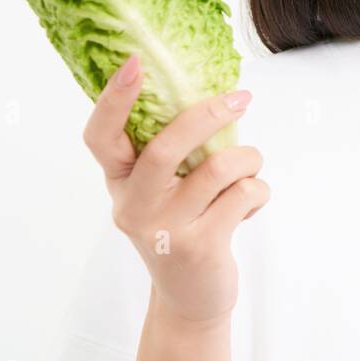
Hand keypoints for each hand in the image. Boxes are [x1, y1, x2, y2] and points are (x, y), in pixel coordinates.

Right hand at [82, 53, 270, 325]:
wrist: (191, 298)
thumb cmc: (182, 226)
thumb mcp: (163, 190)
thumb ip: (170, 150)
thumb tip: (210, 90)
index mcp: (120, 182)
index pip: (100, 136)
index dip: (113, 98)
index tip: (134, 62)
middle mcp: (133, 205)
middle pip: (165, 146)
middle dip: (209, 115)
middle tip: (241, 98)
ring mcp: (165, 229)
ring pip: (219, 168)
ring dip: (249, 159)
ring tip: (250, 168)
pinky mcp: (201, 247)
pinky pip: (244, 195)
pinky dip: (259, 190)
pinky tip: (249, 204)